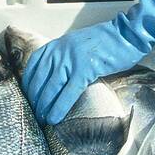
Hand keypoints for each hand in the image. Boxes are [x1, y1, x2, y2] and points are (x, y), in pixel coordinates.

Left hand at [22, 0, 154, 124]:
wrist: (126, 34)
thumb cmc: (106, 42)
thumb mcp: (78, 45)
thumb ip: (65, 57)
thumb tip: (56, 78)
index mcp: (57, 45)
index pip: (34, 66)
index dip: (29, 85)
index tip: (28, 98)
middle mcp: (60, 51)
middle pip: (39, 79)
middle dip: (34, 99)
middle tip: (32, 114)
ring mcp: (71, 59)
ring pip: (51, 87)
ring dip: (43, 106)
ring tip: (41, 120)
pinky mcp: (85, 69)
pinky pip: (68, 92)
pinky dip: (59, 106)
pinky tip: (54, 118)